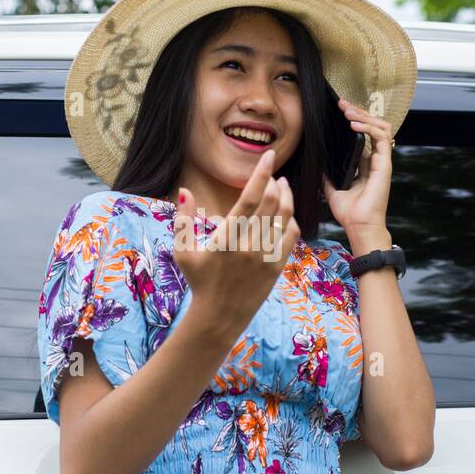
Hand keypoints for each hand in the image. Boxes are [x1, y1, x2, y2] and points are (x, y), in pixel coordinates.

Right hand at [172, 150, 300, 339]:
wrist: (218, 317)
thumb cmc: (199, 281)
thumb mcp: (183, 251)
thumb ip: (183, 220)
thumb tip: (185, 190)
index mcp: (227, 238)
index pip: (250, 197)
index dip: (262, 173)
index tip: (270, 156)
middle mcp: (249, 246)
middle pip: (271, 203)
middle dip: (275, 183)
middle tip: (274, 174)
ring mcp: (266, 257)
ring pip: (284, 218)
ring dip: (287, 198)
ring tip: (283, 187)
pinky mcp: (276, 268)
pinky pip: (291, 237)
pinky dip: (290, 220)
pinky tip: (285, 214)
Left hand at [322, 98, 392, 234]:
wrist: (359, 227)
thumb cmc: (349, 213)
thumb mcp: (331, 189)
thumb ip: (327, 175)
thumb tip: (317, 163)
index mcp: (365, 164)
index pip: (364, 133)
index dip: (354, 119)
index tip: (339, 110)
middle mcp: (376, 160)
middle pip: (373, 126)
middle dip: (358, 112)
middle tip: (342, 104)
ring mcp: (382, 161)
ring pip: (382, 127)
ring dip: (365, 116)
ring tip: (348, 111)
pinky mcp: (385, 164)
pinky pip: (382, 137)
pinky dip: (369, 127)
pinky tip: (353, 124)